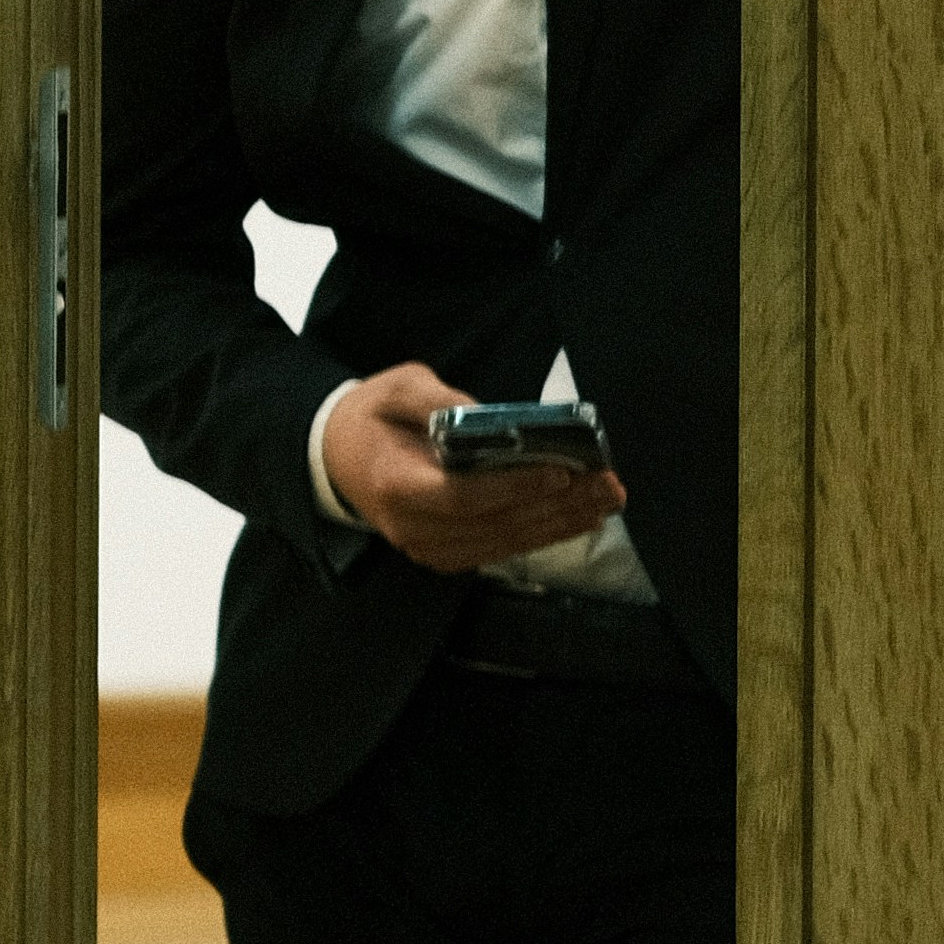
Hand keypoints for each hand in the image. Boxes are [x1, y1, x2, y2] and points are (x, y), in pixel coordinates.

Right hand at [320, 361, 627, 567]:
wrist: (337, 458)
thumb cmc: (371, 418)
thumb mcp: (396, 388)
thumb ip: (436, 399)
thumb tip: (490, 414)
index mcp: (397, 486)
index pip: (464, 495)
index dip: (515, 486)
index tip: (561, 471)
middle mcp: (413, 528)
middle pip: (496, 524)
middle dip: (558, 505)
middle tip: (606, 484)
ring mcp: (430, 549)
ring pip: (506, 542)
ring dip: (561, 523)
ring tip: (606, 500)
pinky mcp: (447, 554)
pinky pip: (501, 548)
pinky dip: (543, 533)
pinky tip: (578, 518)